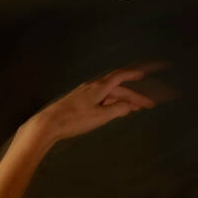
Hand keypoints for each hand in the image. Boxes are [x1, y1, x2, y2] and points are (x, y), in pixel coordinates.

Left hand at [24, 62, 169, 142]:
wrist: (49, 124)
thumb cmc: (74, 120)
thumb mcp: (100, 116)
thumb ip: (117, 110)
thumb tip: (129, 105)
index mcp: (99, 88)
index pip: (120, 77)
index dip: (133, 74)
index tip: (144, 73)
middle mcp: (93, 88)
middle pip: (118, 89)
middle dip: (134, 96)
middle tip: (148, 105)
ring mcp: (86, 94)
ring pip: (110, 95)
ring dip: (124, 100)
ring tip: (135, 109)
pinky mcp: (80, 102)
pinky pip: (102, 99)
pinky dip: (113, 103)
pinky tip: (115, 110)